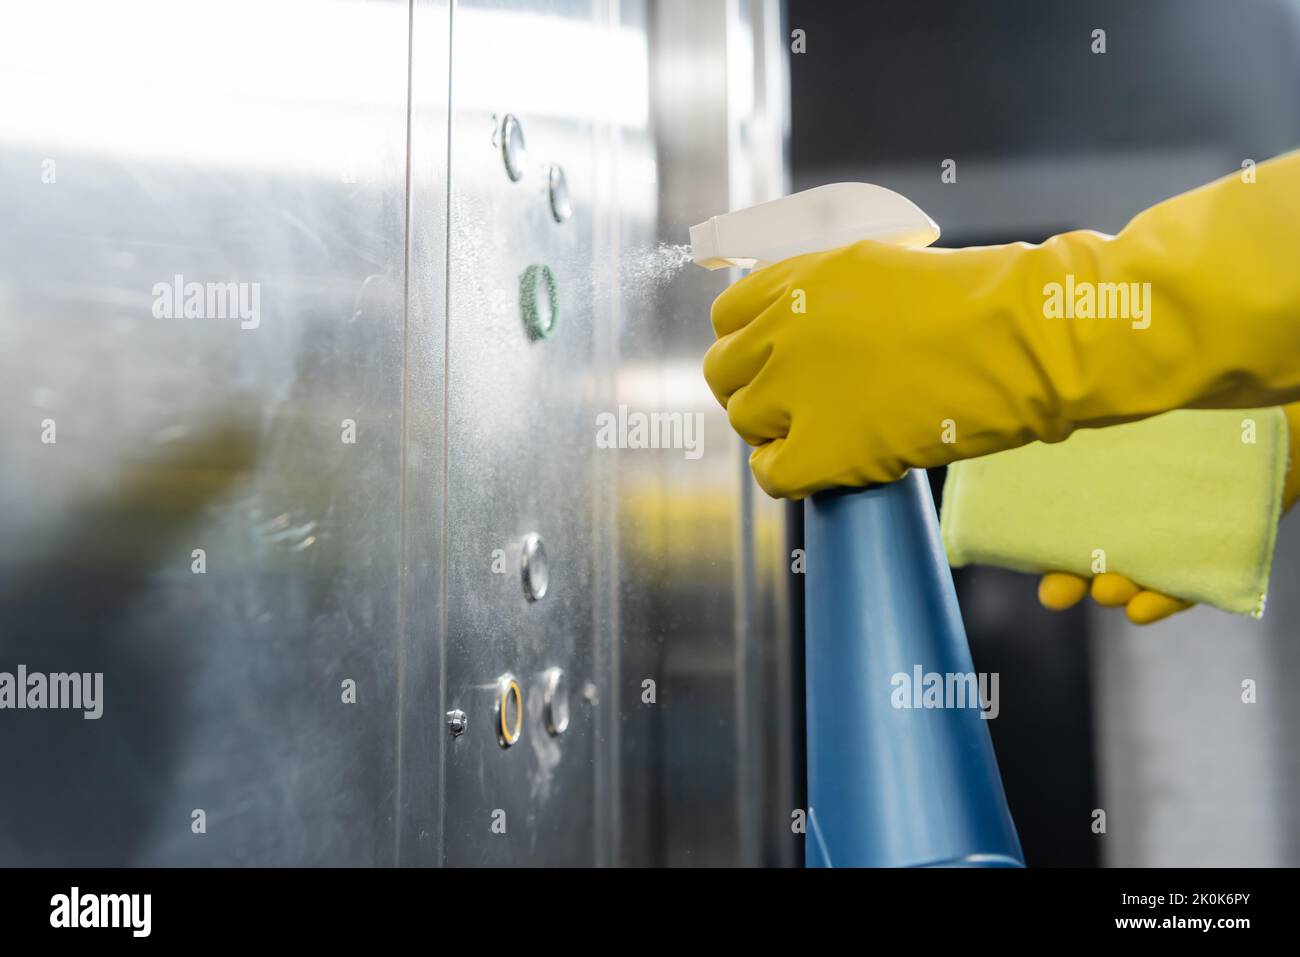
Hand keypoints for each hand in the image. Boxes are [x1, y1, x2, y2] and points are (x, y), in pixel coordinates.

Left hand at [703, 237, 1067, 497]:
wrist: (1022, 340)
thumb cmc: (979, 302)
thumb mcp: (883, 270)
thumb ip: (829, 296)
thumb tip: (809, 329)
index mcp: (800, 280)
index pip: (727, 317)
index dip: (748, 344)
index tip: (770, 362)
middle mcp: (783, 330)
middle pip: (723, 372)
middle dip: (751, 388)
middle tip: (790, 405)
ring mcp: (794, 390)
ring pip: (744, 422)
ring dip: (774, 431)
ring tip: (821, 433)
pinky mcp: (819, 449)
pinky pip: (770, 475)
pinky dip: (789, 475)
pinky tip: (822, 467)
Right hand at [1037, 402, 1299, 623]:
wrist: (1273, 424)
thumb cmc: (1202, 412)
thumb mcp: (1147, 413)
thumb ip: (1108, 419)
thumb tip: (1054, 413)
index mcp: (1109, 492)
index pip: (1069, 525)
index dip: (1045, 546)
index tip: (1025, 557)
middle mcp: (1135, 521)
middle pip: (1094, 560)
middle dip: (1070, 581)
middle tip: (1054, 593)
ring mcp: (1173, 541)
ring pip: (1135, 578)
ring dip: (1114, 591)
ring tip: (1105, 591)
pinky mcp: (1213, 559)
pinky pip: (1186, 589)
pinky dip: (1162, 601)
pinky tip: (1139, 610)